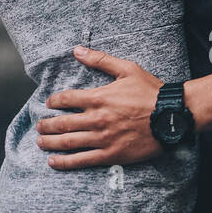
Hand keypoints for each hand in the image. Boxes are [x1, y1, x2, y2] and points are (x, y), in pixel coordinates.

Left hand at [35, 46, 166, 168]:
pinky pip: (83, 160)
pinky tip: (53, 161)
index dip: (53, 101)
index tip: (48, 103)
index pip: (66, 99)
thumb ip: (100, 60)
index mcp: (99, 97)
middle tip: (38, 126)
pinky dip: (65, 162)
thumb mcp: (126, 69)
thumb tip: (77, 50)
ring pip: (69, 142)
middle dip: (46, 125)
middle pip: (62, 123)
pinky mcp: (111, 155)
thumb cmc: (151, 91)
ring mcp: (103, 139)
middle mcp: (97, 119)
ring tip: (40, 142)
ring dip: (50, 143)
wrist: (172, 116)